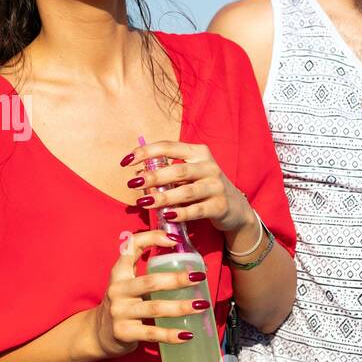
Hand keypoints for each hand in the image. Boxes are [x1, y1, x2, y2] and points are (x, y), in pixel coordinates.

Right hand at [86, 228, 211, 358]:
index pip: (131, 247)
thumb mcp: (126, 282)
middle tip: (199, 277)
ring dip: (181, 307)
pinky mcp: (124, 332)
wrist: (98, 334)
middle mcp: (117, 290)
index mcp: (119, 273)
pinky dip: (171, 335)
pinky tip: (187, 335)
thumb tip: (181, 257)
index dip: (152, 238)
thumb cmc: (122, 303)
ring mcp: (120, 312)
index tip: (174, 240)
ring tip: (202, 305)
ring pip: (155, 308)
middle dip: (177, 279)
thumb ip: (146, 270)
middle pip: (150, 282)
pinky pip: (152, 333)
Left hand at [122, 141, 252, 234]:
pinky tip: (166, 215)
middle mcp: (209, 166)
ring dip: (163, 197)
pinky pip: (197, 210)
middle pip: (177, 170)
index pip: (169, 146)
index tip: (126, 161)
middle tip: (133, 184)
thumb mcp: (187, 176)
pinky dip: (181, 213)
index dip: (146, 152)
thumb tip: (137, 176)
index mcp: (198, 152)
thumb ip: (166, 173)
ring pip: (186, 191)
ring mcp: (216, 186)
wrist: (235, 208)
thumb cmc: (203, 188)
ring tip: (144, 202)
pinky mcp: (220, 206)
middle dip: (153, 176)